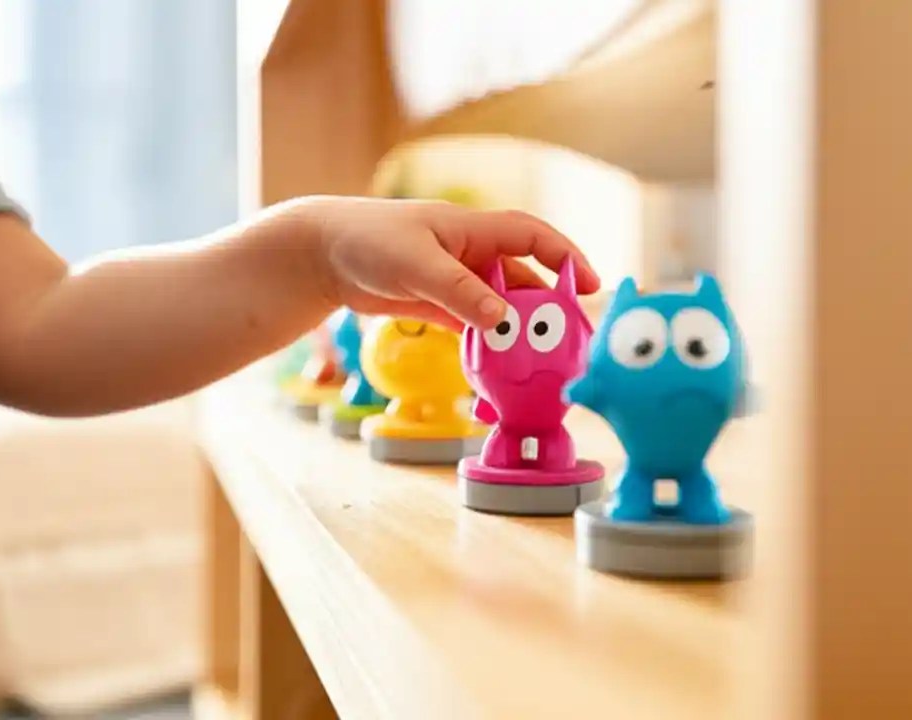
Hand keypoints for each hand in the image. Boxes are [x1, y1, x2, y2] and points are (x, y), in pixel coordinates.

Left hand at [287, 196, 600, 329]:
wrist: (321, 254)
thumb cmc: (367, 241)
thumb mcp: (417, 265)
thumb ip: (460, 292)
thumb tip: (502, 320)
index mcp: (473, 229)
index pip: (534, 237)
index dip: (566, 258)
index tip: (590, 285)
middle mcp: (470, 252)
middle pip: (522, 279)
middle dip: (548, 305)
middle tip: (571, 337)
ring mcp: (454, 279)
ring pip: (499, 306)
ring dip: (517, 330)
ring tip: (540, 359)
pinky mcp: (437, 303)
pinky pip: (474, 325)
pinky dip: (487, 343)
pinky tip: (499, 366)